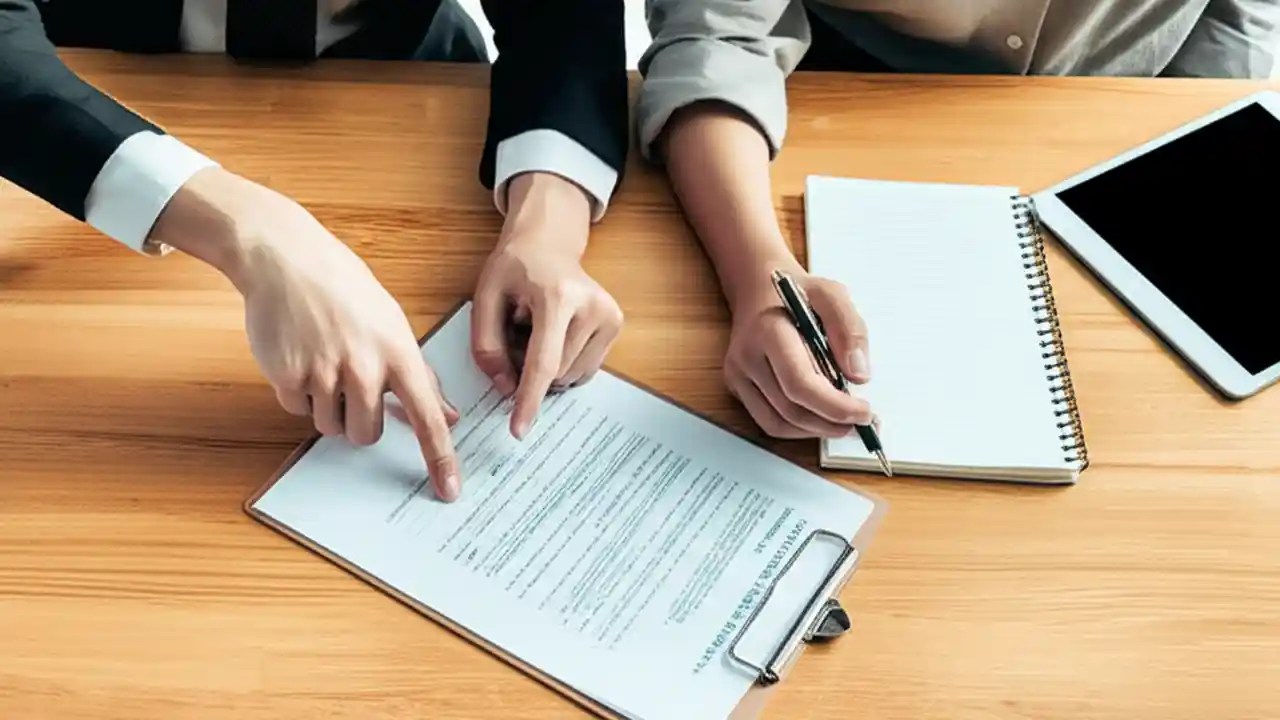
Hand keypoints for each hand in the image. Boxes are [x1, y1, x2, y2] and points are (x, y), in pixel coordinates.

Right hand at [150, 168, 463, 500]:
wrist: (286, 257)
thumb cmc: (345, 290)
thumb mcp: (393, 323)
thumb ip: (419, 374)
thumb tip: (448, 415)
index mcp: (399, 352)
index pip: (427, 416)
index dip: (439, 457)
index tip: (449, 489)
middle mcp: (365, 366)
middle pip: (368, 433)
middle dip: (360, 418)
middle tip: (350, 383)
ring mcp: (324, 372)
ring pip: (330, 426)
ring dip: (327, 407)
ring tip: (324, 361)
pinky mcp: (287, 375)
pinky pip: (297, 411)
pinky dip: (298, 394)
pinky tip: (300, 357)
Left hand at [471, 173, 622, 437]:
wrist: (548, 244)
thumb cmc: (514, 269)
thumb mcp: (484, 297)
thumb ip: (486, 346)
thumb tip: (506, 388)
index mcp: (557, 296)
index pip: (543, 362)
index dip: (529, 399)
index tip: (519, 430)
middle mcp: (591, 306)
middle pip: (553, 372)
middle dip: (529, 367)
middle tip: (518, 332)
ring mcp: (609, 315)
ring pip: (569, 376)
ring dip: (547, 365)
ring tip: (539, 329)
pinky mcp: (616, 324)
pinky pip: (583, 369)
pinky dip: (563, 362)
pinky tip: (557, 334)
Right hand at [724, 262, 872, 437]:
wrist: (759, 287)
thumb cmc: (798, 292)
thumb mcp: (832, 294)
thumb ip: (849, 330)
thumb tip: (859, 375)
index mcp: (768, 330)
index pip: (800, 383)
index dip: (835, 406)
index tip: (864, 412)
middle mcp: (747, 356)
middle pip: (790, 409)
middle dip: (831, 422)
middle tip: (862, 420)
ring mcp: (738, 374)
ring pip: (778, 424)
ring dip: (816, 430)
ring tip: (844, 422)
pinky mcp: (737, 386)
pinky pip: (769, 422)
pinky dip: (799, 429)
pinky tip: (820, 417)